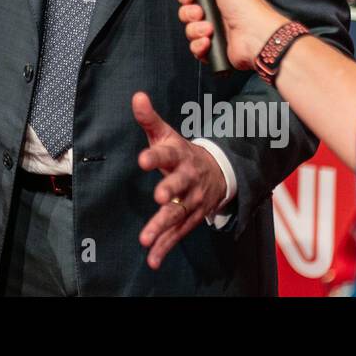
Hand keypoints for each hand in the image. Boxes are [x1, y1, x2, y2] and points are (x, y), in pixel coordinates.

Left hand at [132, 92, 227, 269]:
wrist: (218, 172)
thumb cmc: (182, 153)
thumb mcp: (167, 135)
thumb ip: (150, 119)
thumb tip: (136, 95)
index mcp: (180, 156)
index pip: (167, 154)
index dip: (155, 156)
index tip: (142, 159)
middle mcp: (188, 179)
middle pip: (179, 185)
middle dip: (170, 190)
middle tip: (158, 197)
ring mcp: (191, 200)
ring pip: (178, 214)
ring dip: (163, 226)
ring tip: (146, 239)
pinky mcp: (192, 218)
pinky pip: (178, 233)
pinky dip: (166, 246)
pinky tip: (152, 259)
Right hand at [177, 0, 287, 70]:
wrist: (258, 37)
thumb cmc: (248, 9)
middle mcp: (215, 14)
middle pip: (186, 13)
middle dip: (190, 14)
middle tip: (201, 13)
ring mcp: (215, 33)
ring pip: (189, 31)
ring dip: (196, 30)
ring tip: (210, 29)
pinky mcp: (214, 49)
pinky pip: (195, 49)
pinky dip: (199, 46)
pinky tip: (209, 41)